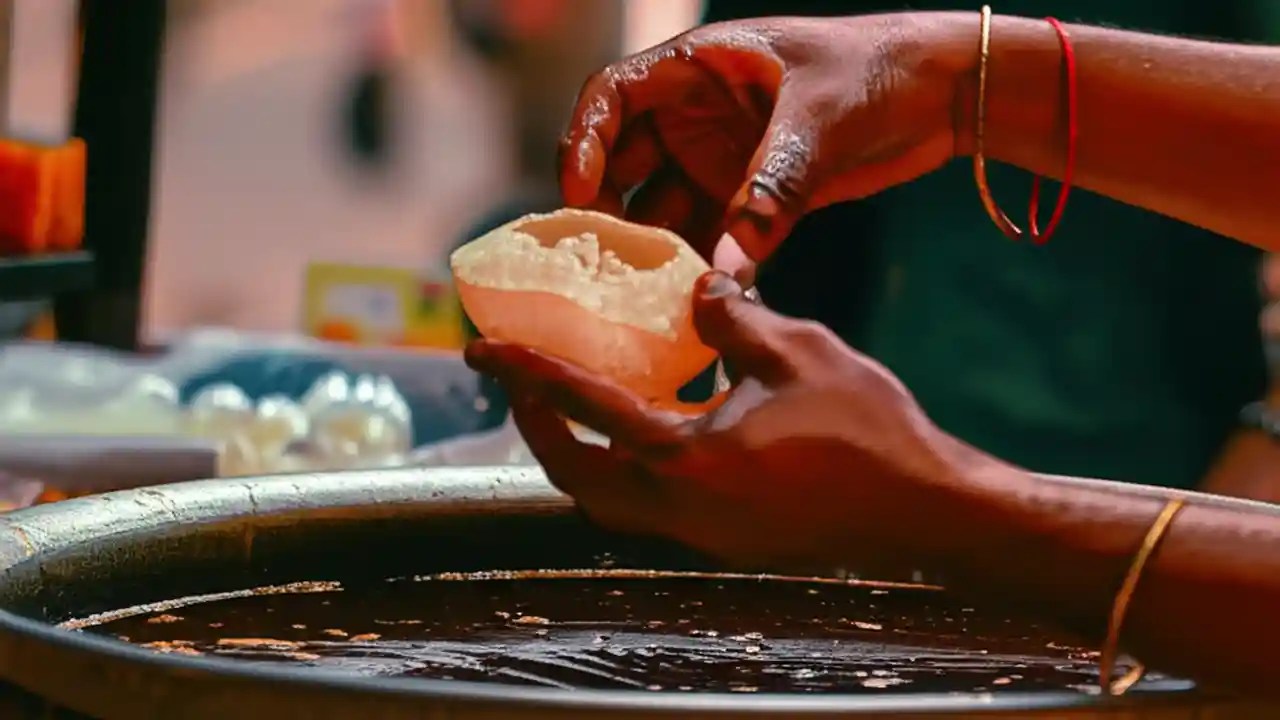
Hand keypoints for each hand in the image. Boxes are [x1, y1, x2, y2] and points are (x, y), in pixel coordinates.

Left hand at [464, 273, 1010, 571]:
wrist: (923, 509)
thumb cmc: (867, 428)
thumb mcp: (798, 349)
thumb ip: (733, 320)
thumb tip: (696, 294)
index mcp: (686, 457)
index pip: (586, 407)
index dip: (528, 371)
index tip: (484, 346)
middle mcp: (681, 507)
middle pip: (575, 475)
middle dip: (535, 427)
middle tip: (516, 382)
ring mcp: (702, 533)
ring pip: (607, 502)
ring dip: (578, 455)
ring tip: (566, 407)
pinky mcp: (725, 541)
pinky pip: (648, 509)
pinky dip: (624, 471)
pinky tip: (644, 432)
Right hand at [557, 13, 977, 276]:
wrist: (943, 92)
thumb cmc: (877, 71)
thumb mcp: (819, 121)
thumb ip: (772, 189)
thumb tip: (731, 268)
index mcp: (699, 66)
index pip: (614, 95)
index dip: (584, 140)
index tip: (576, 193)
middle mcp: (695, 112)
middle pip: (623, 162)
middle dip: (607, 211)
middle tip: (597, 264)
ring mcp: (720, 157)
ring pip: (663, 208)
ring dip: (653, 251)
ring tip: (640, 298)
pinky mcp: (750, 197)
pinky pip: (710, 236)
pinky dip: (701, 269)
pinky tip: (693, 306)